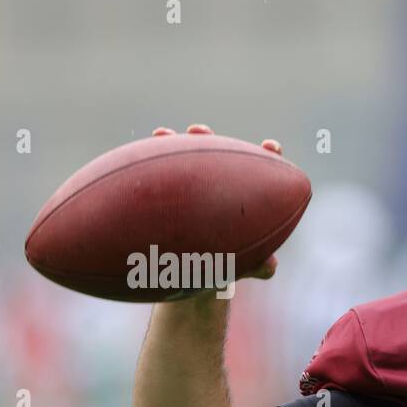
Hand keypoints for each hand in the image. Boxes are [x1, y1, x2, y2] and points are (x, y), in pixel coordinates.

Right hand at [151, 123, 282, 280]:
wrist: (180, 275)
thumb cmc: (216, 267)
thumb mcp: (236, 265)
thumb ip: (256, 264)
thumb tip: (271, 265)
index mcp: (236, 200)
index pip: (256, 173)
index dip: (267, 157)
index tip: (270, 146)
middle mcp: (211, 186)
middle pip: (212, 157)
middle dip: (208, 140)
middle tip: (199, 131)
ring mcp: (186, 188)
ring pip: (181, 160)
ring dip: (172, 144)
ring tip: (163, 134)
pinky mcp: (161, 194)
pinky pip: (154, 175)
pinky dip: (148, 162)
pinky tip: (136, 155)